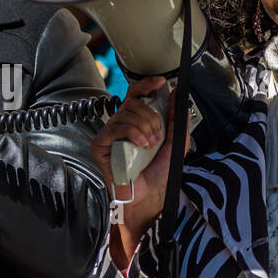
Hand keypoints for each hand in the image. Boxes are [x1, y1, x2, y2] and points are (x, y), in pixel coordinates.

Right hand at [90, 76, 188, 271]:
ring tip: (151, 145)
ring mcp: (109, 134)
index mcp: (137, 121)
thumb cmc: (160, 173)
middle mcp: (121, 124)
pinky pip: (116, 127)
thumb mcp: (176, 143)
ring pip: (126, 113)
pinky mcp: (100, 144)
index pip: (136, 94)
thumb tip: (177, 95)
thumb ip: (177, 119)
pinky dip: (133, 133)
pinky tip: (141, 146)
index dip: (146, 84)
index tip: (161, 82)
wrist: (149, 196)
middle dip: (151, 116)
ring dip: (145, 127)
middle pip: (133, 101)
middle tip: (159, 135)